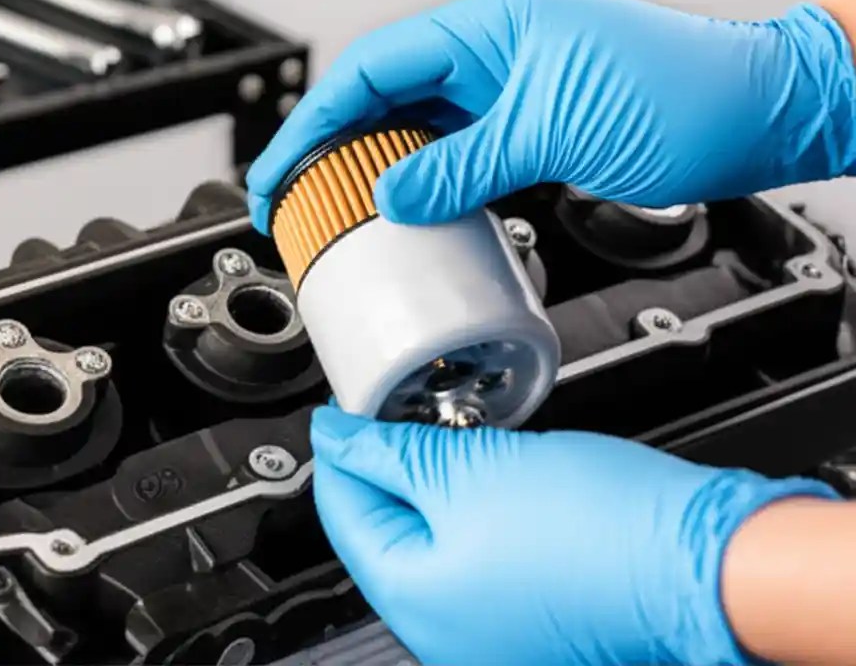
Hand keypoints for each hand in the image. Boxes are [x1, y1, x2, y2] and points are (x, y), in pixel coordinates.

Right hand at [246, 0, 855, 232]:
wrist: (757, 112)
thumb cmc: (681, 96)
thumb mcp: (551, 136)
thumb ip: (459, 169)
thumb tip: (390, 196)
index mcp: (488, 25)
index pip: (371, 70)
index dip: (313, 123)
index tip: (278, 169)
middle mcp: (490, 46)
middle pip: (382, 95)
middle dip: (330, 147)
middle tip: (292, 198)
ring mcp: (507, 82)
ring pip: (414, 124)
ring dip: (373, 167)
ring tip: (334, 211)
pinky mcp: (525, 118)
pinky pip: (454, 147)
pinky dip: (423, 179)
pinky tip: (404, 210)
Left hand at [309, 406, 837, 664]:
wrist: (708, 562)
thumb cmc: (603, 528)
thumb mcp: (470, 467)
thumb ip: (387, 451)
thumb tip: (339, 435)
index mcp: (413, 603)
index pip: (344, 513)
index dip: (342, 450)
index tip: (344, 410)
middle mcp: (443, 636)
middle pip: (384, 533)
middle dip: (389, 468)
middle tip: (398, 414)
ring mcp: (487, 635)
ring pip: (432, 545)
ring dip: (433, 490)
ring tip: (454, 441)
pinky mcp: (528, 623)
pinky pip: (475, 563)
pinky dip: (474, 518)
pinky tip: (493, 481)